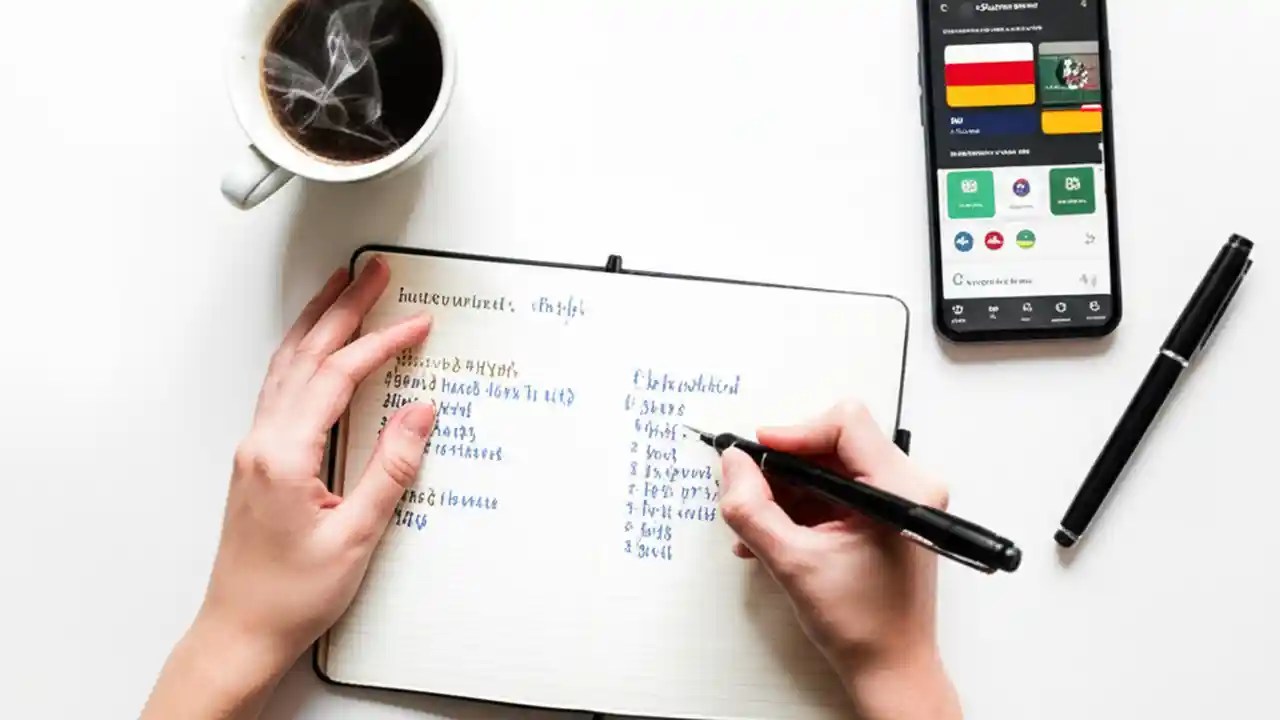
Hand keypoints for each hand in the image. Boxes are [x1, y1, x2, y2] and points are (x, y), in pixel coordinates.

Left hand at [142, 257, 435, 719]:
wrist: (240, 631)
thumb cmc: (290, 594)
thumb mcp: (356, 535)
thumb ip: (391, 468)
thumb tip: (419, 414)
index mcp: (284, 454)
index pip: (338, 376)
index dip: (381, 343)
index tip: (416, 326)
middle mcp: (262, 442)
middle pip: (305, 353)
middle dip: (343, 307)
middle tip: (372, 272)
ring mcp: (254, 448)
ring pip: (286, 364)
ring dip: (317, 322)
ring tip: (342, 289)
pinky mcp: (257, 460)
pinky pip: (279, 386)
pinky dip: (302, 353)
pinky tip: (314, 348)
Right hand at [718, 400, 961, 719]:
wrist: (890, 668)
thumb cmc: (865, 626)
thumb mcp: (792, 563)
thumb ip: (753, 509)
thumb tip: (733, 465)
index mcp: (899, 490)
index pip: (845, 423)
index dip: (795, 432)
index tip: (760, 452)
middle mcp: (908, 487)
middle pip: (834, 443)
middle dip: (785, 468)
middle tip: (751, 489)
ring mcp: (898, 501)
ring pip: (830, 467)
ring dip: (788, 491)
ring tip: (758, 526)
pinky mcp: (885, 515)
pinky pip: (836, 490)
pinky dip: (802, 506)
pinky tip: (776, 534)